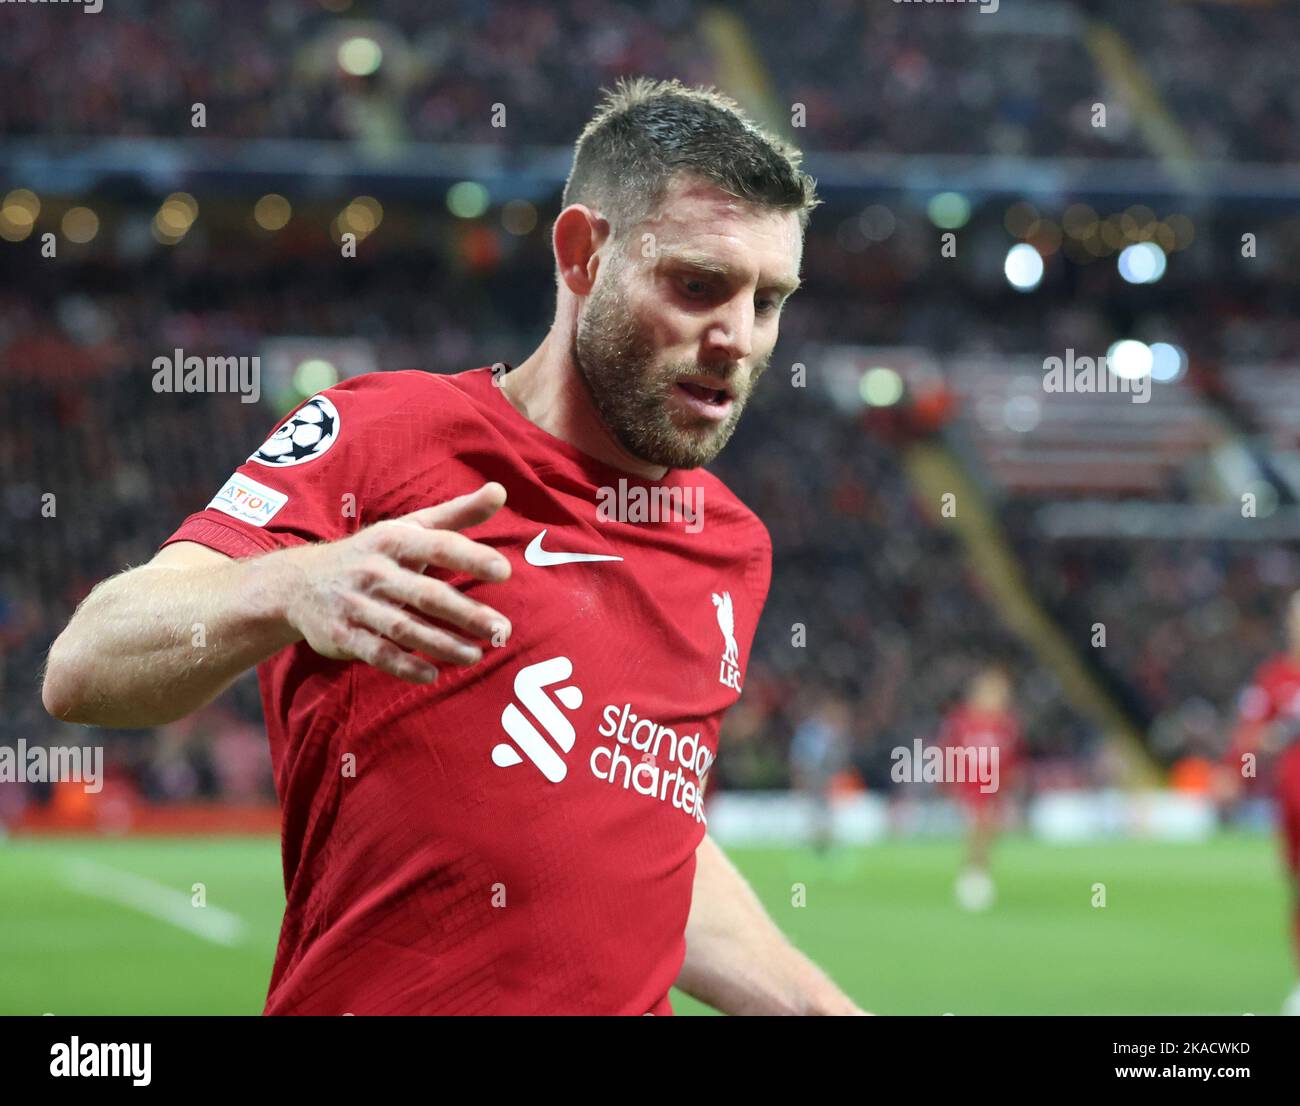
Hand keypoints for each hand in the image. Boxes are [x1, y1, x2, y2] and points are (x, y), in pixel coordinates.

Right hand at [279, 481, 511, 683]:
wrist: (298, 583)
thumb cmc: (372, 553)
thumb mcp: (409, 527)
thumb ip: (457, 514)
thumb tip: (500, 490)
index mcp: (394, 540)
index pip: (438, 546)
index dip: (470, 557)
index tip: (504, 571)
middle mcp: (375, 571)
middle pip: (426, 595)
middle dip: (466, 613)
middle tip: (502, 630)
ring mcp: (356, 605)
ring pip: (405, 628)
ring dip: (443, 645)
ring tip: (476, 655)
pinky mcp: (342, 635)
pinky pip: (377, 654)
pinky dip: (404, 666)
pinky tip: (432, 675)